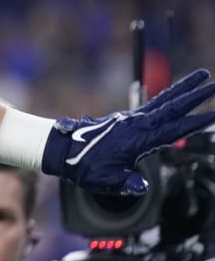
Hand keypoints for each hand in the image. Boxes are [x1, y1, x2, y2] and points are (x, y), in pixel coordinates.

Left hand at [42, 69, 214, 194]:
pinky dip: (168, 96)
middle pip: (172, 107)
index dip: (196, 123)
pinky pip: (153, 104)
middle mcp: (136, 124)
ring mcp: (131, 119)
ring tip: (202, 75)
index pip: (174, 130)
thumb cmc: (82, 167)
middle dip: (195, 96)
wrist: (60, 149)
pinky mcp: (127, 119)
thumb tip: (140, 185)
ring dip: (184, 88)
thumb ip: (125, 183)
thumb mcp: (104, 180)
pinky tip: (177, 94)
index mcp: (137, 139)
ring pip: (164, 100)